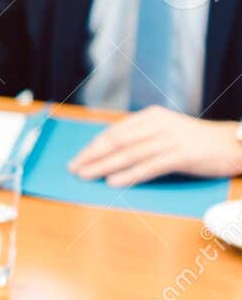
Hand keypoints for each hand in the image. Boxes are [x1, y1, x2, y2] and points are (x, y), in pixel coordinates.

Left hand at [68, 107, 241, 186]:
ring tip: (86, 176)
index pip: (115, 131)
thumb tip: (111, 153)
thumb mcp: (166, 131)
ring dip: (103, 166)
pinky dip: (129, 175)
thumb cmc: (196, 142)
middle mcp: (158, 125)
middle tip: (74, 168)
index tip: (78, 157)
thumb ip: (142, 137)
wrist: (232, 144)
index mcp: (152, 117)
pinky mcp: (181, 155)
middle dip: (92, 155)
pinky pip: (149, 166)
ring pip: (129, 154)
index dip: (94, 145)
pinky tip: (113, 182)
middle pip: (117, 141)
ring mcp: (170, 139)